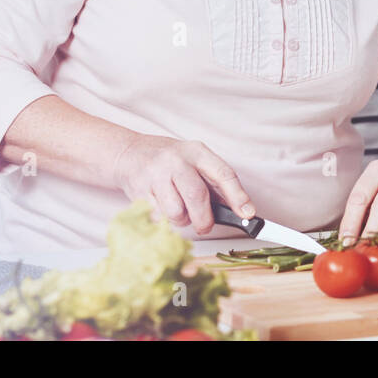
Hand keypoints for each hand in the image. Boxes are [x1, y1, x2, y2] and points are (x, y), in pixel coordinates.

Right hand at [110, 134, 253, 234]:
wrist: (129, 153)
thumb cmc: (169, 161)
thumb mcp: (194, 161)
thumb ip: (214, 183)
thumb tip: (239, 211)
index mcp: (197, 152)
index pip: (223, 173)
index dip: (237, 196)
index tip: (248, 214)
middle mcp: (176, 160)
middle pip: (197, 196)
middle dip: (204, 219)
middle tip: (204, 225)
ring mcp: (156, 174)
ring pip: (177, 212)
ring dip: (181, 220)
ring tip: (178, 209)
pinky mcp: (139, 189)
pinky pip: (158, 217)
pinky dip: (164, 219)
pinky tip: (160, 205)